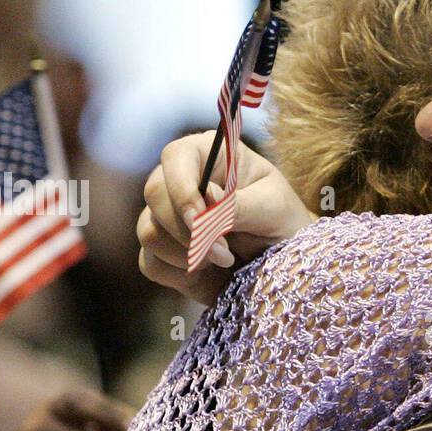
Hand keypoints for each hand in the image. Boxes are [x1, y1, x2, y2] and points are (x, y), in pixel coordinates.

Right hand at [137, 130, 317, 304]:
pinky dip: (179, 274)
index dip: (183, 190)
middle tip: (226, 253)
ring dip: (188, 254)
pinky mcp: (162, 251)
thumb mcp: (273, 208)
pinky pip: (150, 263)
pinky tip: (207, 272)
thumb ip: (241, 204)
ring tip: (225, 260)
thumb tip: (205, 197)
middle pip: (155, 195)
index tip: (203, 223)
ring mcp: (165, 216)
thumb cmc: (281, 222)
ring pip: (149, 231)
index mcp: (207, 156)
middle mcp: (179, 181)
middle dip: (189, 231)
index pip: (175, 158)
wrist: (282, 262)